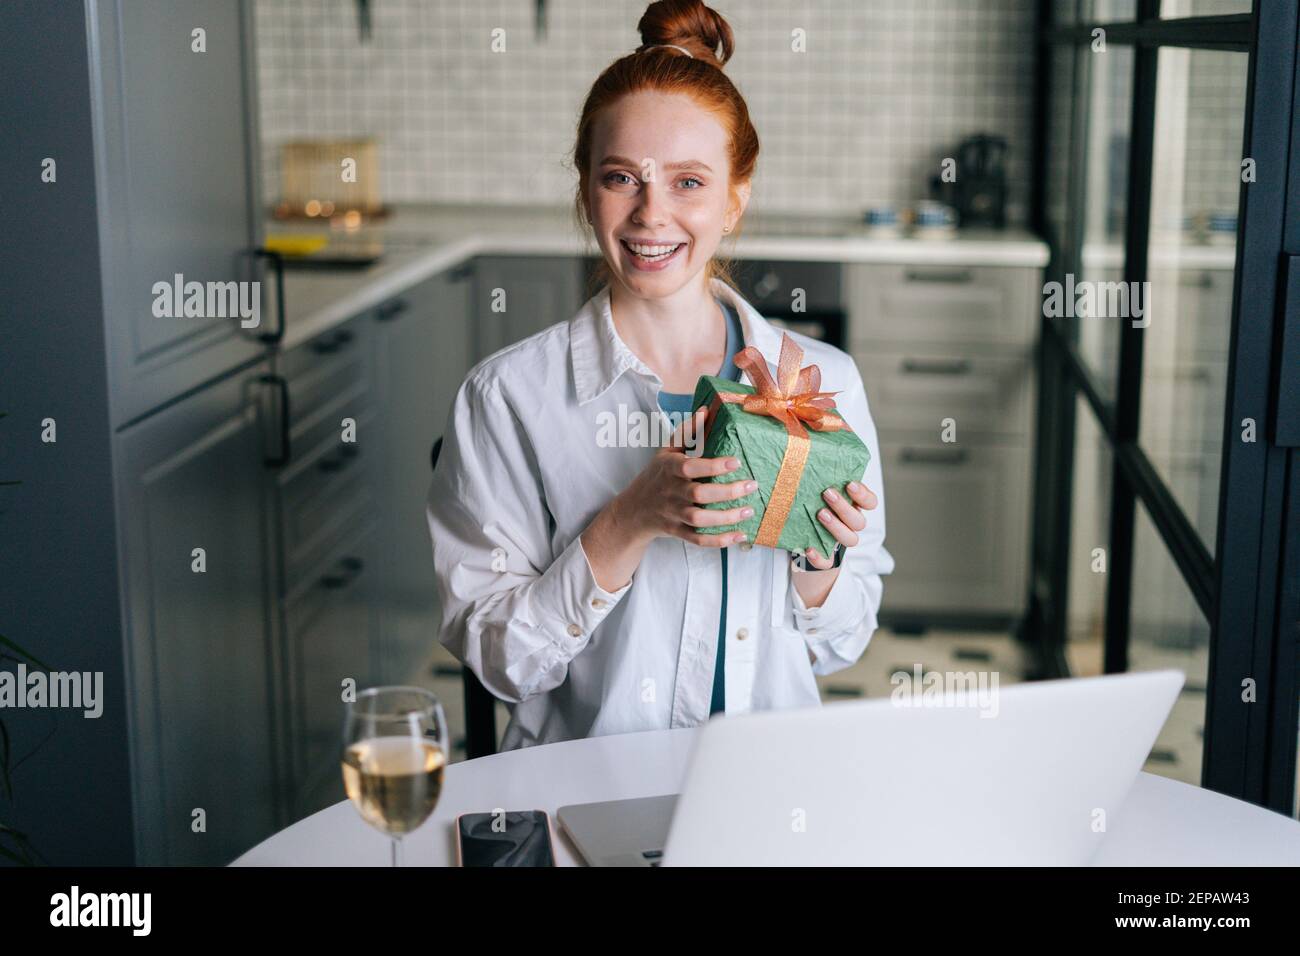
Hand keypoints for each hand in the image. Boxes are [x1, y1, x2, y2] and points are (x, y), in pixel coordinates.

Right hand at [615, 406, 755, 547]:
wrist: (633, 511)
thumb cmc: (656, 475)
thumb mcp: (666, 451)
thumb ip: (687, 432)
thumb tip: (707, 409)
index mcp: (669, 468)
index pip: (689, 467)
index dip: (713, 466)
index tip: (736, 462)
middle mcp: (670, 492)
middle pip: (698, 495)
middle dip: (727, 492)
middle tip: (751, 485)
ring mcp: (673, 514)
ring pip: (699, 520)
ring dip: (726, 518)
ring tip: (749, 510)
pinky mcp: (677, 532)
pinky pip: (698, 540)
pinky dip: (719, 541)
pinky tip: (739, 536)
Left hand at [801, 480, 877, 569]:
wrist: (800, 545)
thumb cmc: (808, 510)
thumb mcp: (812, 492)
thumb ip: (815, 477)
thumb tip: (802, 451)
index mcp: (851, 508)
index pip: (870, 502)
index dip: (863, 494)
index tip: (850, 484)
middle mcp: (849, 525)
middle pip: (859, 520)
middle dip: (844, 507)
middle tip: (827, 493)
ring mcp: (839, 543)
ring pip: (850, 539)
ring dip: (837, 527)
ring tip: (820, 514)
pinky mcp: (826, 560)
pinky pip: (827, 562)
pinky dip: (820, 557)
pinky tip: (808, 548)